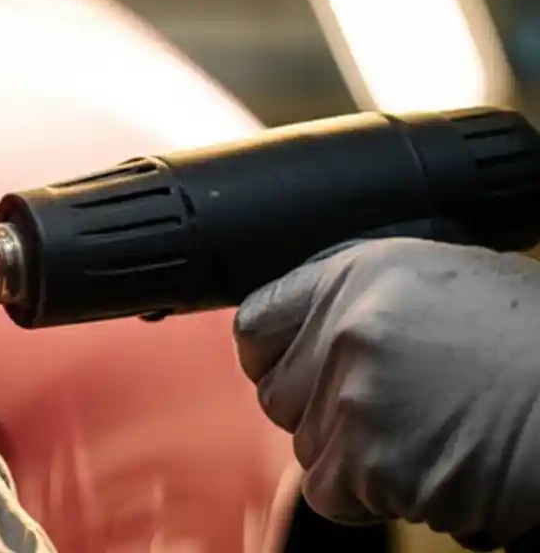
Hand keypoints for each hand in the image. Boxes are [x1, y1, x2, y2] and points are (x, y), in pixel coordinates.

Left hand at [234, 238, 539, 549]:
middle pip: (279, 397)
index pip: (259, 323)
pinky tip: (434, 470)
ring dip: (357, 458)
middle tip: (390, 415)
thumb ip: (371, 304)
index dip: (275, 356)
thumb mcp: (449, 284)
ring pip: (311, 450)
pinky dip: (375, 496)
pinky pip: (336, 495)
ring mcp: (356, 398)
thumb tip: (317, 333)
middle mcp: (347, 330)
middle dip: (322, 414)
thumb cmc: (538, 343)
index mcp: (360, 274)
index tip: (292, 373)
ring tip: (434, 436)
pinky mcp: (374, 463)